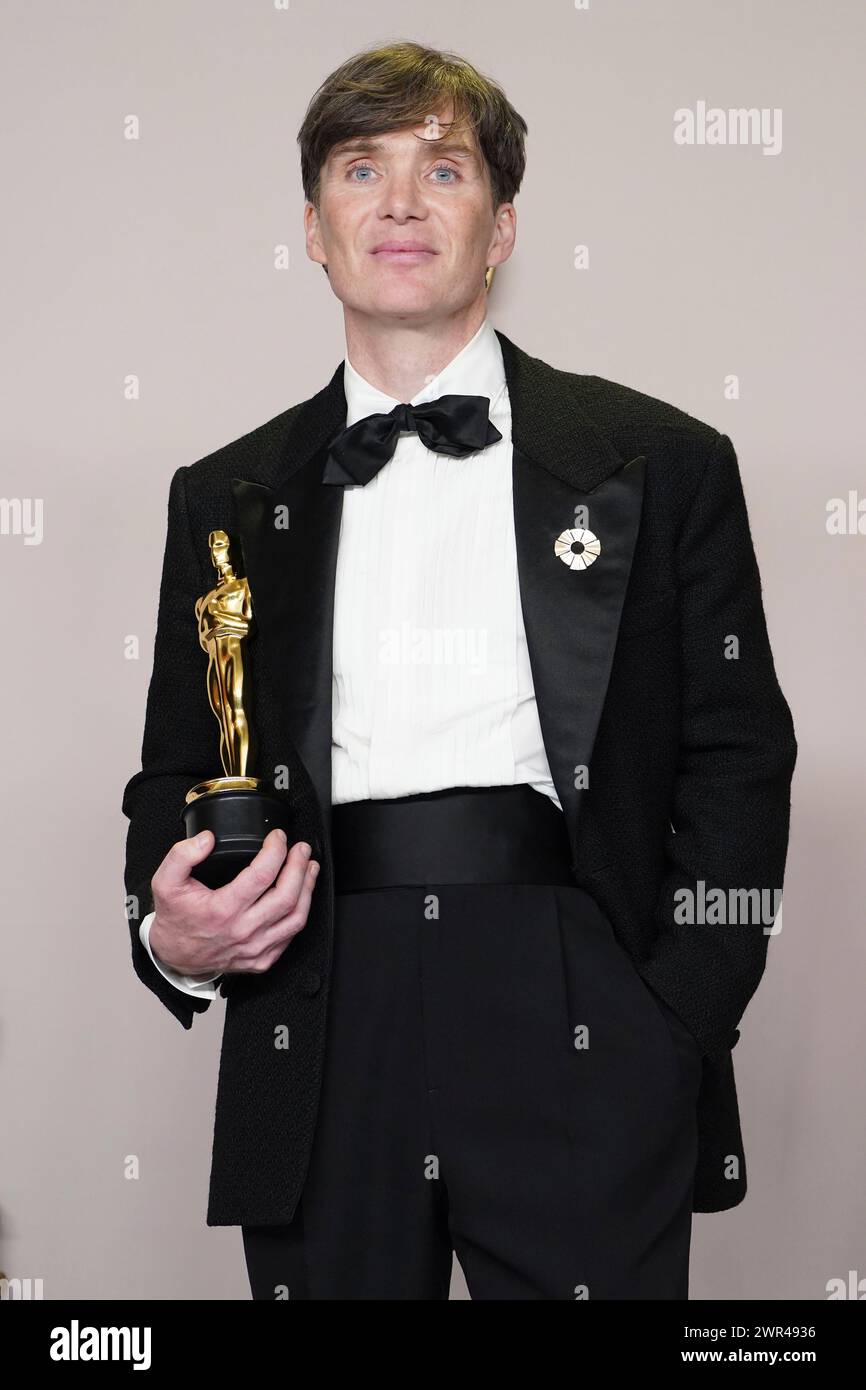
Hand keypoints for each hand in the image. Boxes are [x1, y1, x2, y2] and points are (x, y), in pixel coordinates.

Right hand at [149, 828, 318, 976]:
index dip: (276, 850)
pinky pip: (291, 935)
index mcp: (223, 910)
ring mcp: (255, 948)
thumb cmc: (174, 919)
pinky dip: (300, 912)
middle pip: (286, 895)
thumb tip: (208, 839)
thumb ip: (181, 855)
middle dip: (298, 866)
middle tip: (301, 849)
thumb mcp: (165, 882)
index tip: (278, 837)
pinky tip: (301, 895)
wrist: (174, 957)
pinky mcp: (262, 959)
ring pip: (296, 917)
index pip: (262, 875)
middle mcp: (243, 931)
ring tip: (309, 867)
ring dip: (307, 888)